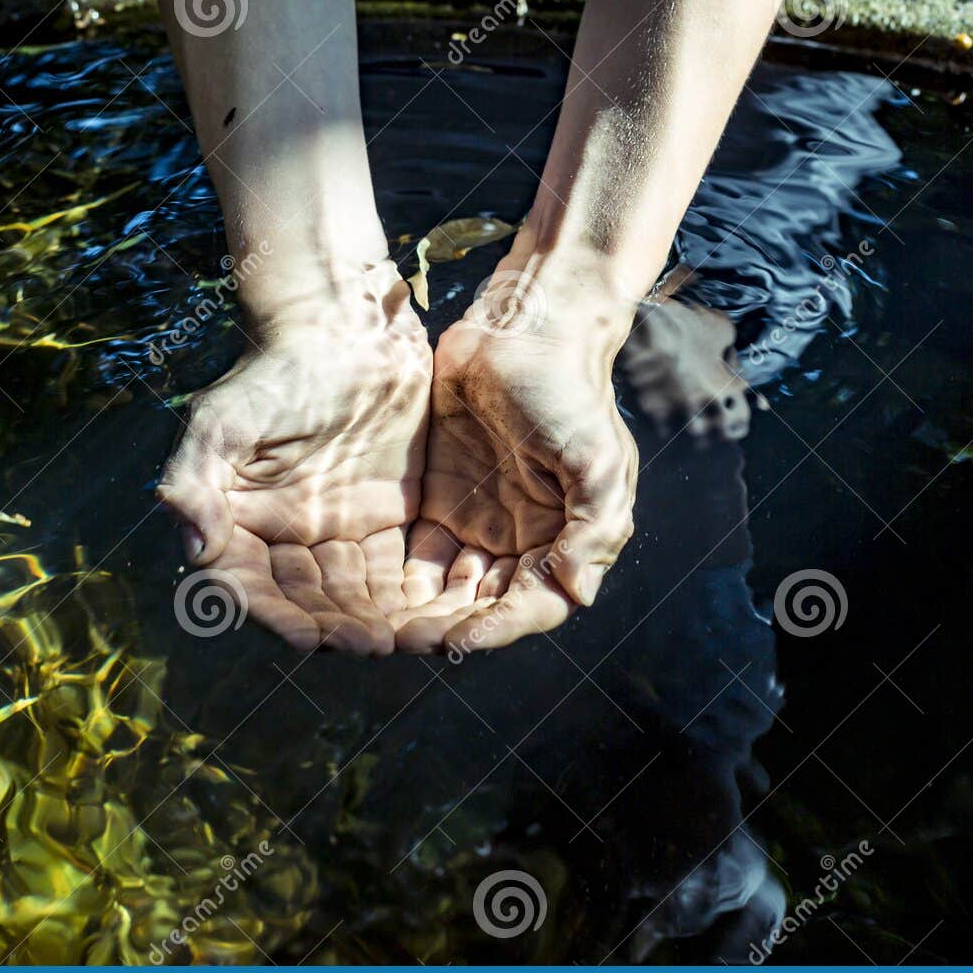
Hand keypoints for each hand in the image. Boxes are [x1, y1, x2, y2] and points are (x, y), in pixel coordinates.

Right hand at [159, 272, 429, 654]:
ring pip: (358, 595)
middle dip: (345, 629)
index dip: (284, 618)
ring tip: (415, 638)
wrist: (345, 327)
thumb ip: (195, 482)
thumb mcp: (221, 420)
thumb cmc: (275, 370)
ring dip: (382, 622)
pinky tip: (441, 611)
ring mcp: (339, 531)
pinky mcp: (389, 517)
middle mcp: (288, 537)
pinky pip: (399, 568)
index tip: (315, 639)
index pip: (257, 589)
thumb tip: (195, 551)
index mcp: (242, 524)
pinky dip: (414, 594)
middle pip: (313, 601)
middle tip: (381, 646)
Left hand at [392, 258, 639, 654]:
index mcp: (567, 539)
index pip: (535, 603)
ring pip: (450, 588)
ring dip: (422, 611)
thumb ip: (593, 528)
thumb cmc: (569, 392)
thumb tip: (578, 592)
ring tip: (386, 627)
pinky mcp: (438, 501)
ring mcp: (479, 524)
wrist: (523, 330)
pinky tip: (373, 591)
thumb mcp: (598, 459)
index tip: (464, 635)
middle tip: (410, 641)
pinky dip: (401, 577)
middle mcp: (523, 542)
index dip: (502, 626)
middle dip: (451, 626)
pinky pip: (419, 554)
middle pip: (487, 604)